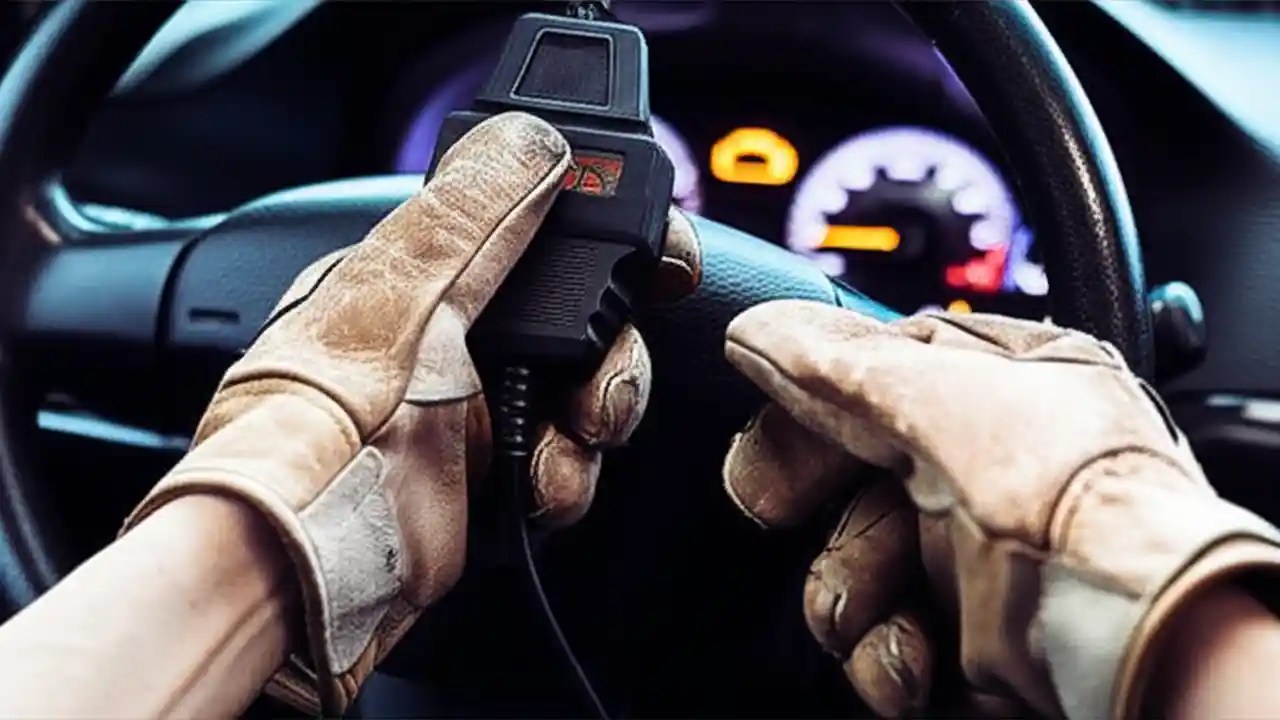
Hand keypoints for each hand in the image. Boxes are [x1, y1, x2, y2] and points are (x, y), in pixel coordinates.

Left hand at [119, 112, 699, 714]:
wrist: (302, 558)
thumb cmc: (317, 420)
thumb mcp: (403, 289)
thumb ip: (474, 212)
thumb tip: (533, 141)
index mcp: (429, 278)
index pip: (540, 235)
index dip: (605, 243)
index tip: (654, 259)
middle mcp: (458, 343)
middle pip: (587, 324)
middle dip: (612, 354)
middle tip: (596, 383)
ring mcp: (478, 417)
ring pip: (591, 399)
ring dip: (594, 422)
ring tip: (562, 440)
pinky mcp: (495, 485)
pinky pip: (573, 468)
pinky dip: (569, 480)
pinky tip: (534, 487)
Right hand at [722, 301, 1279, 717]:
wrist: (1142, 639)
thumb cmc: (1086, 506)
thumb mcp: (952, 406)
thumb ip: (844, 365)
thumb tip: (758, 332)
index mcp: (1006, 386)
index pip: (876, 372)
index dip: (809, 398)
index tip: (765, 425)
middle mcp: (993, 465)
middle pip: (850, 472)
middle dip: (811, 502)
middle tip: (774, 507)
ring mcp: (982, 553)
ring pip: (856, 562)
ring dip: (846, 596)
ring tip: (878, 615)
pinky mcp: (974, 634)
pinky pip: (888, 635)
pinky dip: (883, 656)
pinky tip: (911, 661)